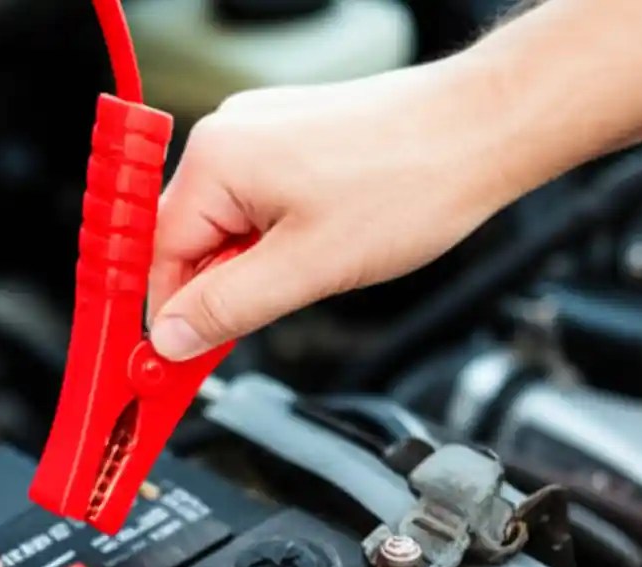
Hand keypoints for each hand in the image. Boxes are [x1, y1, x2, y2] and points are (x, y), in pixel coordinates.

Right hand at [147, 57, 525, 360]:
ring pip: (225, 224)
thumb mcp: (308, 269)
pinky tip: (318, 244)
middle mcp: (228, 134)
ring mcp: (258, 130)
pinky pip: (254, 201)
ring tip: (313, 268)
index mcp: (216, 159)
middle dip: (219, 287)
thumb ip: (227, 308)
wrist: (482, 130)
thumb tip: (172, 337)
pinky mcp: (289, 136)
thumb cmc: (412, 180)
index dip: (174, 315)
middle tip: (257, 322)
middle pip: (187, 239)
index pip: (159, 255)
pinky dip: (274, 237)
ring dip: (252, 263)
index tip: (179, 360)